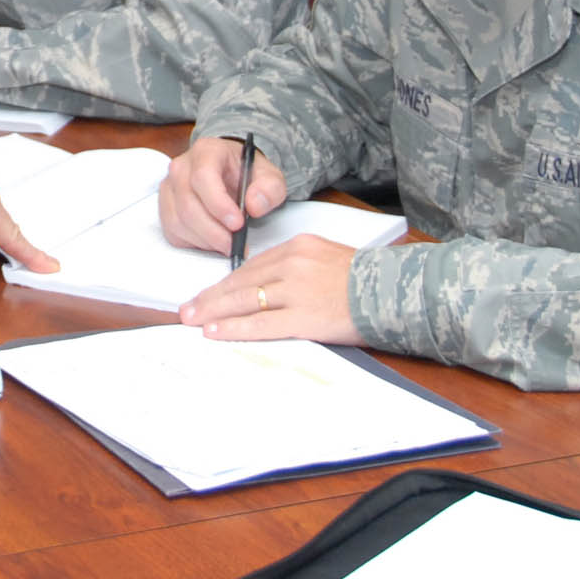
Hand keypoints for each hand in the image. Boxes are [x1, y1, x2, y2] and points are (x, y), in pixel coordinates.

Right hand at [157, 135, 288, 253]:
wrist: (231, 172)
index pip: (203, 177)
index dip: (219, 204)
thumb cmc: (247, 173)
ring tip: (227, 244)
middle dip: (213, 231)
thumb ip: (269, 189)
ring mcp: (170, 187)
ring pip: (178, 221)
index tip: (238, 224)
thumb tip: (254, 206)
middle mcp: (182, 167)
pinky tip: (212, 241)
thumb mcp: (269, 176)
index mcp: (207, 151)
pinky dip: (194, 243)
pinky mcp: (166, 207)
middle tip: (235, 244)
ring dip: (205, 240)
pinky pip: (173, 232)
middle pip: (188, 204)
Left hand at [177, 236, 362, 344]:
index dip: (225, 283)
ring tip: (193, 321)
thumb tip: (269, 287)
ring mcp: (297, 291)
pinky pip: (262, 323)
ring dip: (215, 312)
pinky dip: (235, 327)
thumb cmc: (364, 278)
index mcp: (297, 247)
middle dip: (210, 297)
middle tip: (186, 310)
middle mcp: (292, 264)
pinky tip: (216, 331)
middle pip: (241, 282)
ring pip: (245, 301)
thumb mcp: (326, 257)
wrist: (393, 290)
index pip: (251, 266)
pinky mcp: (304, 317)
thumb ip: (297, 266)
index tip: (208, 294)